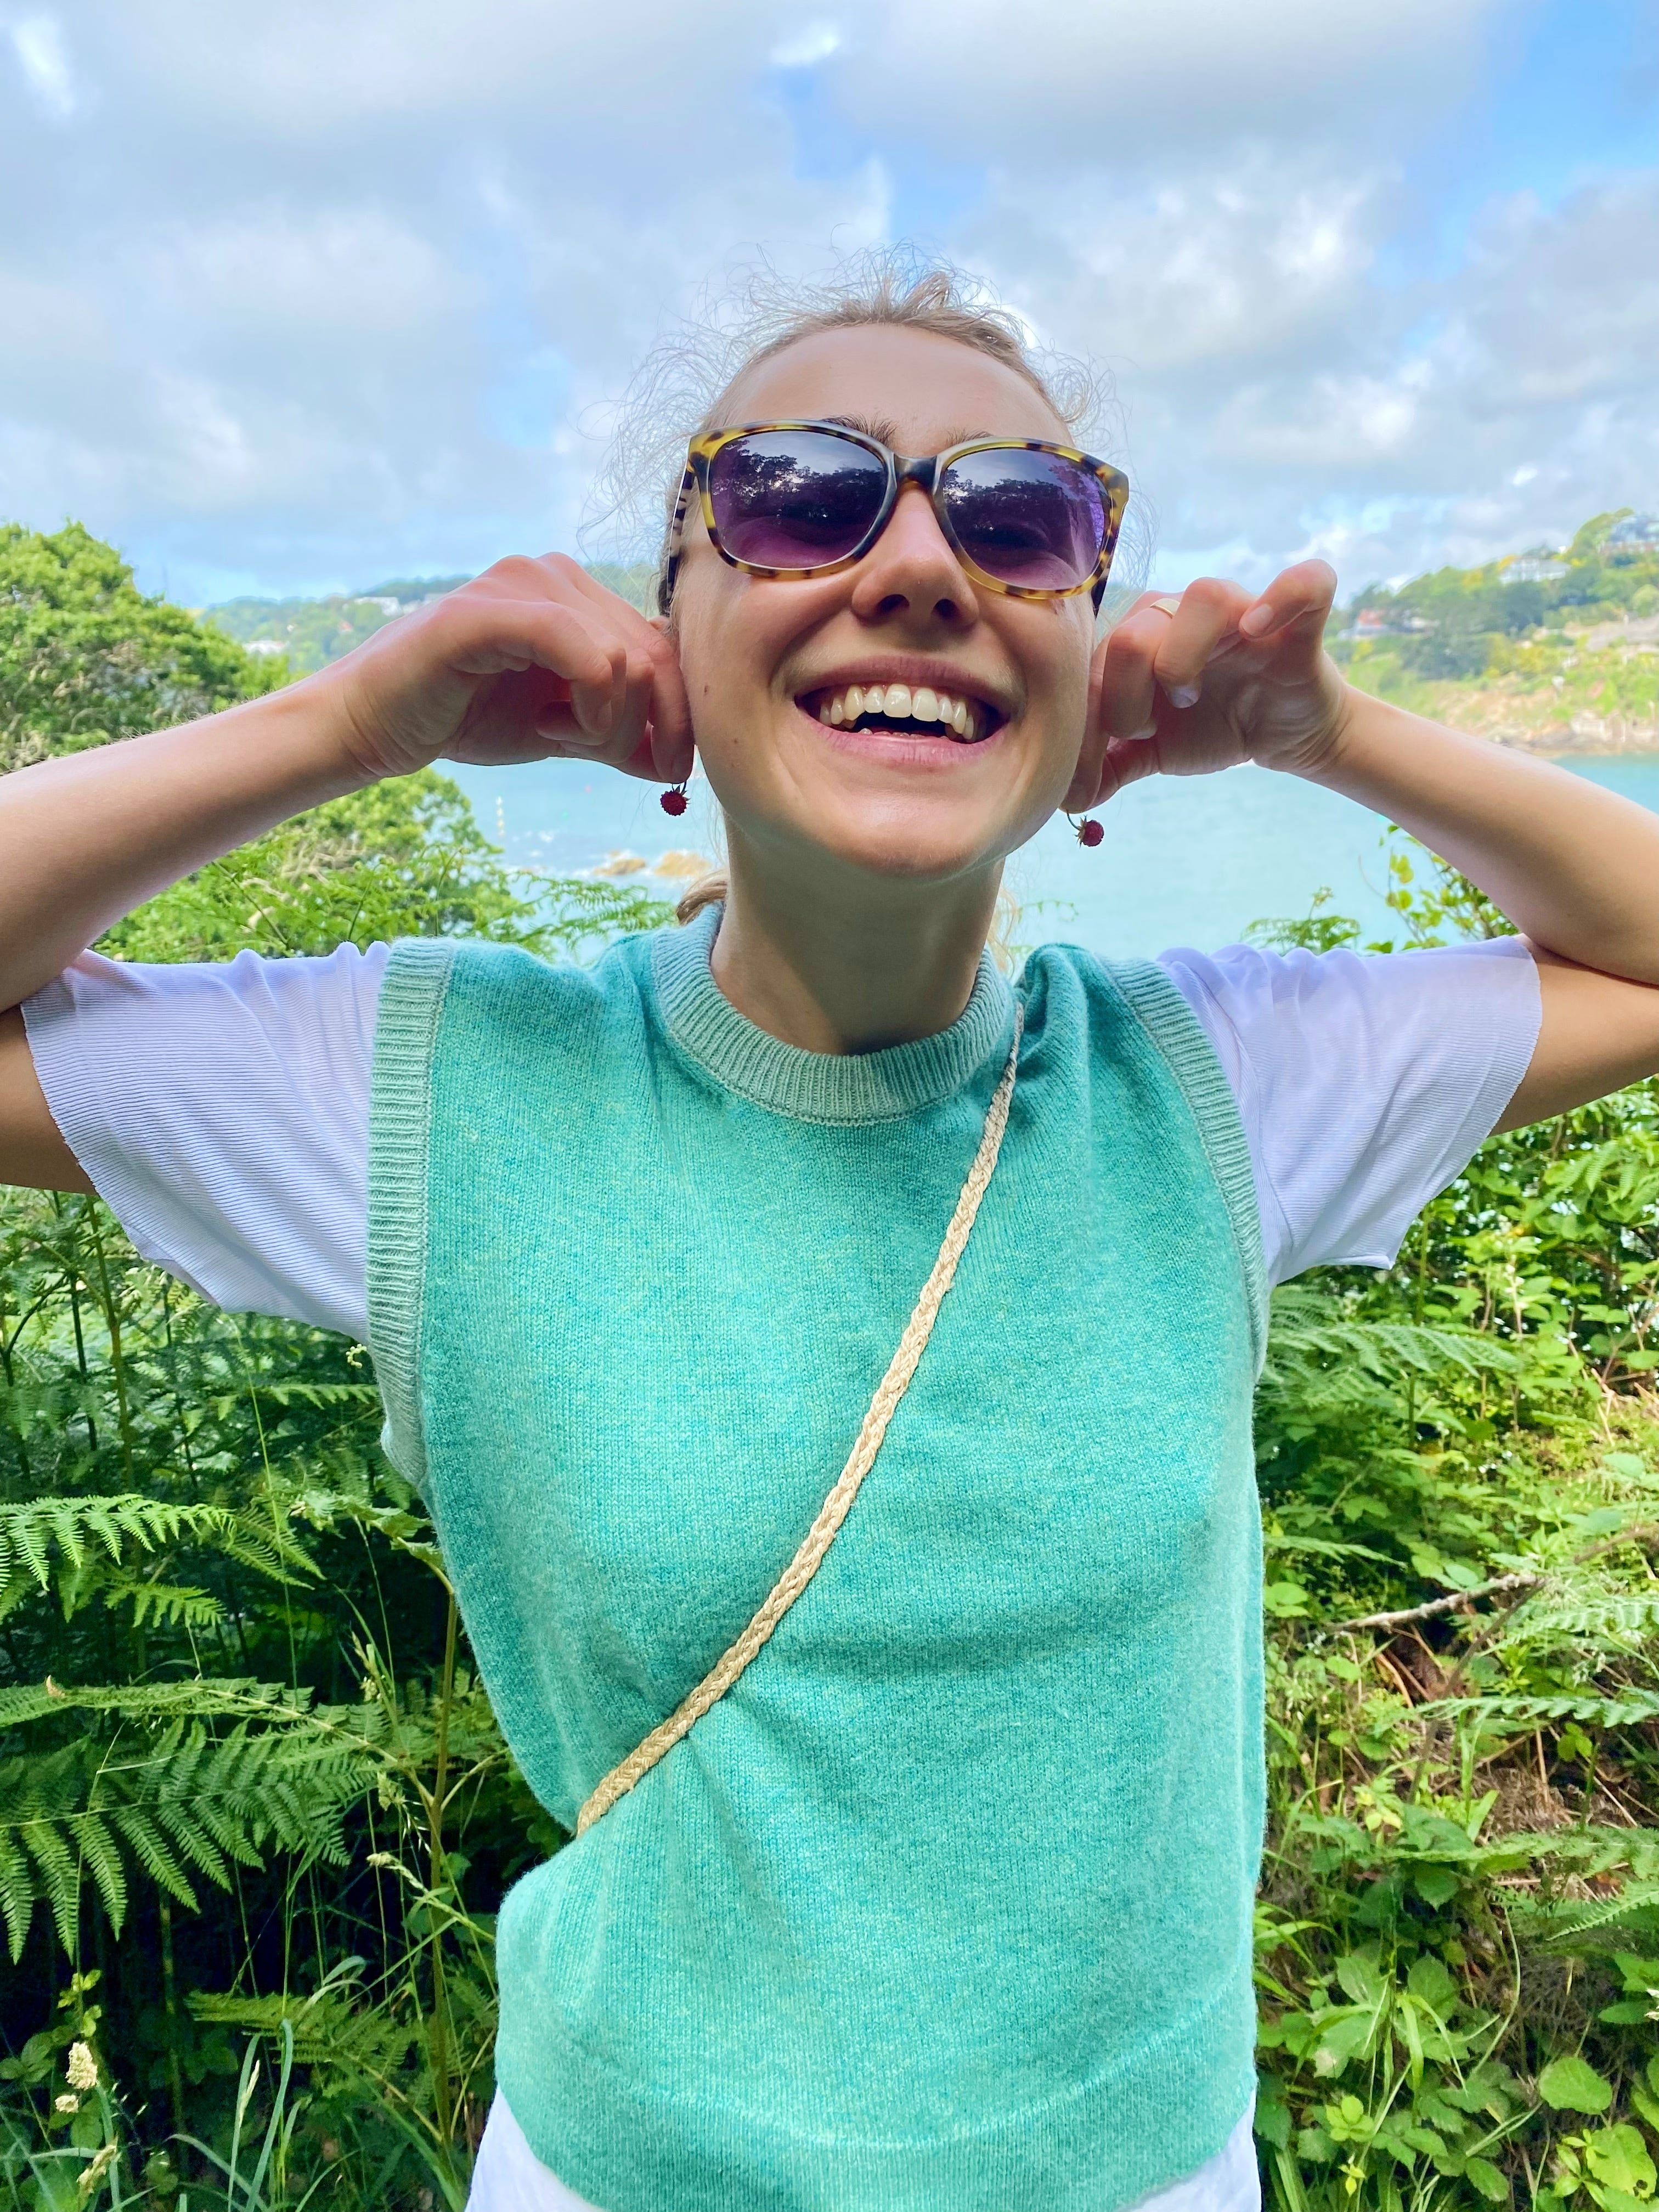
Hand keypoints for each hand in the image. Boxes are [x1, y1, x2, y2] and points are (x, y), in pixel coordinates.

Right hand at [319, 554, 692, 786]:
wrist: (377, 724)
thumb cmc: (465, 720)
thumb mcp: (563, 732)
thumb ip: (618, 736)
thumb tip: (676, 761)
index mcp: (578, 596)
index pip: (662, 648)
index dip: (679, 713)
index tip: (670, 768)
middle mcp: (557, 574)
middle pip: (652, 655)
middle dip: (643, 726)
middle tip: (595, 753)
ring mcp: (524, 583)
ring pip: (623, 658)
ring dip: (605, 722)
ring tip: (554, 733)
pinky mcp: (494, 609)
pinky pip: (580, 650)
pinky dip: (586, 703)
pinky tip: (551, 726)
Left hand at [1070, 560, 1346, 810]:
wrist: (1281, 733)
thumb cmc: (1211, 728)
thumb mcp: (1151, 753)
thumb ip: (1107, 767)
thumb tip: (1062, 796)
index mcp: (1139, 633)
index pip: (1092, 662)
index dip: (1086, 719)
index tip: (1104, 757)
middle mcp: (1183, 610)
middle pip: (1135, 630)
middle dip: (1127, 695)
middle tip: (1146, 728)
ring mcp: (1241, 610)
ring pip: (1204, 597)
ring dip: (1183, 658)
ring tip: (1187, 698)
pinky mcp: (1297, 621)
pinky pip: (1304, 584)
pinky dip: (1283, 597)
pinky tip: (1258, 628)